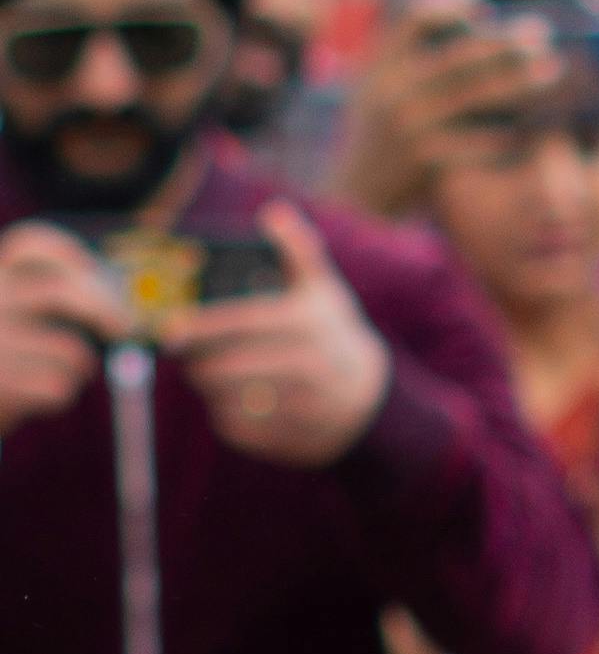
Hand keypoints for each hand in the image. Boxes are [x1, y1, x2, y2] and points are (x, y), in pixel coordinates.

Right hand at [0, 220, 110, 435]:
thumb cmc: (4, 358)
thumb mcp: (13, 317)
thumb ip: (45, 302)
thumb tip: (114, 306)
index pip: (27, 245)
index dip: (64, 250)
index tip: (91, 266)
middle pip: (62, 292)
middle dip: (104, 310)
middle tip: (124, 327)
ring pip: (71, 350)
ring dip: (80, 365)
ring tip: (63, 373)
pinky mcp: (1, 382)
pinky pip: (59, 386)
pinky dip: (62, 393)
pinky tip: (40, 394)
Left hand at [169, 198, 388, 465]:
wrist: (373, 399)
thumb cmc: (333, 335)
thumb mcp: (324, 292)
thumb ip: (297, 252)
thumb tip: (274, 213)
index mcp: (308, 324)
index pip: (240, 324)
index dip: (199, 327)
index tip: (171, 331)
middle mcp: (309, 366)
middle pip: (227, 368)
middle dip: (199, 364)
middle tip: (189, 359)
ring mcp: (304, 406)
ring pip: (230, 401)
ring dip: (210, 392)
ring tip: (209, 379)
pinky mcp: (296, 440)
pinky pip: (241, 431)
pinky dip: (226, 418)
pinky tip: (231, 404)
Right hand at [335, 0, 537, 217]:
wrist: (357, 191)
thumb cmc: (384, 129)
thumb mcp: (381, 86)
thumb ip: (413, 57)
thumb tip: (477, 21)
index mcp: (382, 63)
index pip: (416, 16)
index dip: (453, 8)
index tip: (486, 13)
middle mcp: (393, 88)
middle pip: (458, 54)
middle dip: (505, 44)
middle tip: (542, 37)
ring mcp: (409, 124)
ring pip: (475, 94)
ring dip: (519, 81)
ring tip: (551, 72)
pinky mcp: (426, 159)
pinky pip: (478, 140)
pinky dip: (509, 130)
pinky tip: (533, 125)